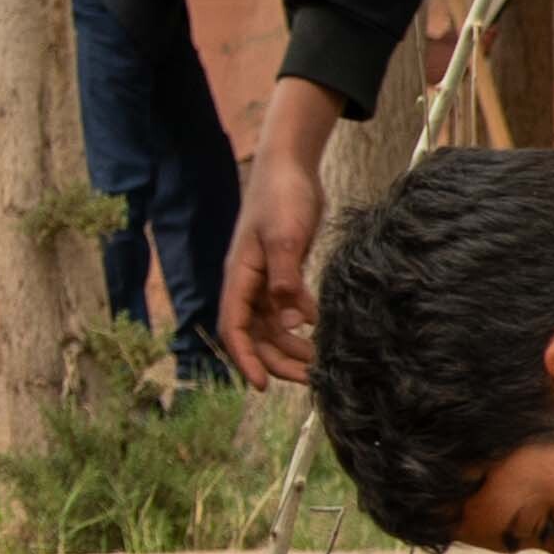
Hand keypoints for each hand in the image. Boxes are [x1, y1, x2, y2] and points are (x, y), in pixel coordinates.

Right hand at [219, 140, 325, 386]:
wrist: (291, 167)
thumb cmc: (282, 196)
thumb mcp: (285, 235)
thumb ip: (286, 276)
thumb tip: (291, 319)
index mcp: (240, 277)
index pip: (234, 328)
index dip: (246, 359)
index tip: (262, 385)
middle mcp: (248, 284)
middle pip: (255, 335)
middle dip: (276, 361)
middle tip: (308, 379)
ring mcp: (264, 280)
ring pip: (271, 327)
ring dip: (291, 348)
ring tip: (319, 363)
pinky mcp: (282, 274)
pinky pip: (286, 312)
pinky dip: (299, 328)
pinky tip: (319, 333)